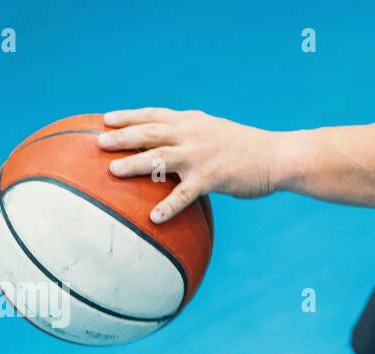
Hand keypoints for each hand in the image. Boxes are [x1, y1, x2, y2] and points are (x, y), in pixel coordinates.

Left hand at [99, 107, 277, 222]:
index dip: (128, 116)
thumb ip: (194, 133)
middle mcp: (191, 135)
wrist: (276, 156)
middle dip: (121, 136)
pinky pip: (184, 195)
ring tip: (112, 171)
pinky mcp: (211, 179)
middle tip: (98, 142)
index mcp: (192, 122)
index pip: (153, 115)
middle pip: (149, 133)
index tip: (106, 119)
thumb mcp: (216, 131)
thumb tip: (175, 141)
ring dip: (134, 164)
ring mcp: (199, 156)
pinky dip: (168, 206)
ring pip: (159, 158)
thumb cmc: (248, 148)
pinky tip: (154, 217)